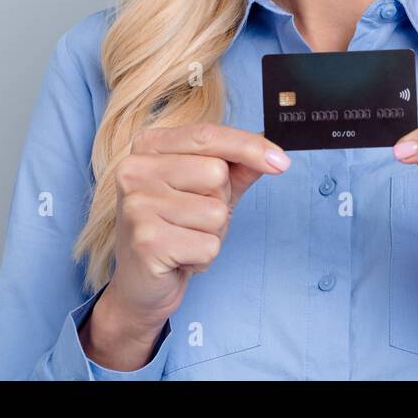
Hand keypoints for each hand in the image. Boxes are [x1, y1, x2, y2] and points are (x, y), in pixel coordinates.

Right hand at [82, 123, 289, 370]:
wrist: (140, 283)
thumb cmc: (176, 227)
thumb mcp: (208, 189)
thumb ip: (238, 167)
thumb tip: (274, 155)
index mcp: (148, 146)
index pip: (207, 135)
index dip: (249, 147)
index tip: (282, 162)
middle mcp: (135, 170)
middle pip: (216, 173)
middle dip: (221, 201)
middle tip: (194, 218)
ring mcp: (137, 205)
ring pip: (215, 212)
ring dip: (213, 233)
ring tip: (186, 238)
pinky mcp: (146, 241)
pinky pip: (208, 245)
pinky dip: (204, 257)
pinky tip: (180, 258)